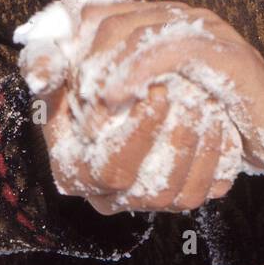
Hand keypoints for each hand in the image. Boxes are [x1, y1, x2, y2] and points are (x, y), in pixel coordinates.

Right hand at [42, 75, 240, 213]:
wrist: (113, 89)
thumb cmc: (78, 74)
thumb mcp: (55, 64)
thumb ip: (45, 63)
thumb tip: (44, 71)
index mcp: (74, 171)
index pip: (110, 168)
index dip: (138, 132)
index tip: (156, 90)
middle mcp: (110, 196)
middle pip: (150, 188)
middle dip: (176, 140)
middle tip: (192, 94)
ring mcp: (145, 201)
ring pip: (183, 192)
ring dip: (201, 143)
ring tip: (208, 99)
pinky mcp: (179, 196)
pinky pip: (206, 188)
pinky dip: (217, 154)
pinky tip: (219, 117)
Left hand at [70, 0, 263, 175]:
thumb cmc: (220, 119)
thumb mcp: (162, 102)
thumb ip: (122, 90)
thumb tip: (66, 94)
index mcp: (156, 22)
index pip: (91, 11)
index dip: (60, 40)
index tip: (43, 80)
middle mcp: (174, 15)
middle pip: (102, 18)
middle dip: (77, 59)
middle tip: (70, 102)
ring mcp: (198, 27)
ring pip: (127, 28)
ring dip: (98, 69)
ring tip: (88, 106)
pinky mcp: (219, 49)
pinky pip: (166, 47)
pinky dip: (132, 71)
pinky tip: (116, 98)